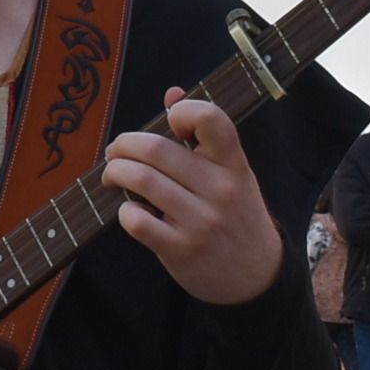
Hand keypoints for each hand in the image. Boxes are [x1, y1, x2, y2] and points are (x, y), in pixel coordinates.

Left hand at [103, 97, 281, 306]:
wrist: (256, 276)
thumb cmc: (237, 215)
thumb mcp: (232, 173)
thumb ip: (204, 134)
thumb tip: (172, 93)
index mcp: (234, 165)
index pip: (211, 119)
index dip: (182, 111)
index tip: (168, 123)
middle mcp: (220, 190)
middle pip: (157, 149)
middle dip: (125, 144)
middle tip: (116, 151)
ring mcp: (201, 221)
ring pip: (142, 180)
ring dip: (116, 172)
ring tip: (113, 174)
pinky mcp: (180, 250)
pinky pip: (137, 220)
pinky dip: (125, 211)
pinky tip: (129, 210)